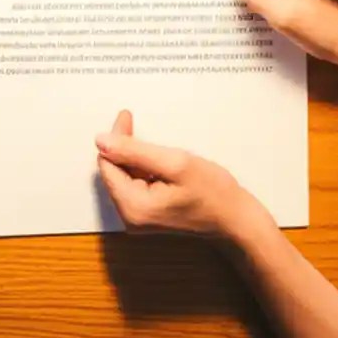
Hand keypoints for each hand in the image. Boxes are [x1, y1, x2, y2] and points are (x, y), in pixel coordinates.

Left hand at [95, 109, 274, 242]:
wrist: (237, 221)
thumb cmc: (214, 194)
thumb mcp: (175, 163)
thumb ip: (135, 151)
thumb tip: (100, 140)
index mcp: (133, 207)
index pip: (108, 165)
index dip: (115, 139)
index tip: (125, 117)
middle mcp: (130, 217)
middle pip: (114, 172)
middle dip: (124, 147)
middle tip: (133, 121)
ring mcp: (138, 218)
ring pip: (124, 177)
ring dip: (134, 157)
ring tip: (155, 146)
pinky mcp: (147, 215)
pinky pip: (136, 185)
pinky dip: (143, 168)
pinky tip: (158, 161)